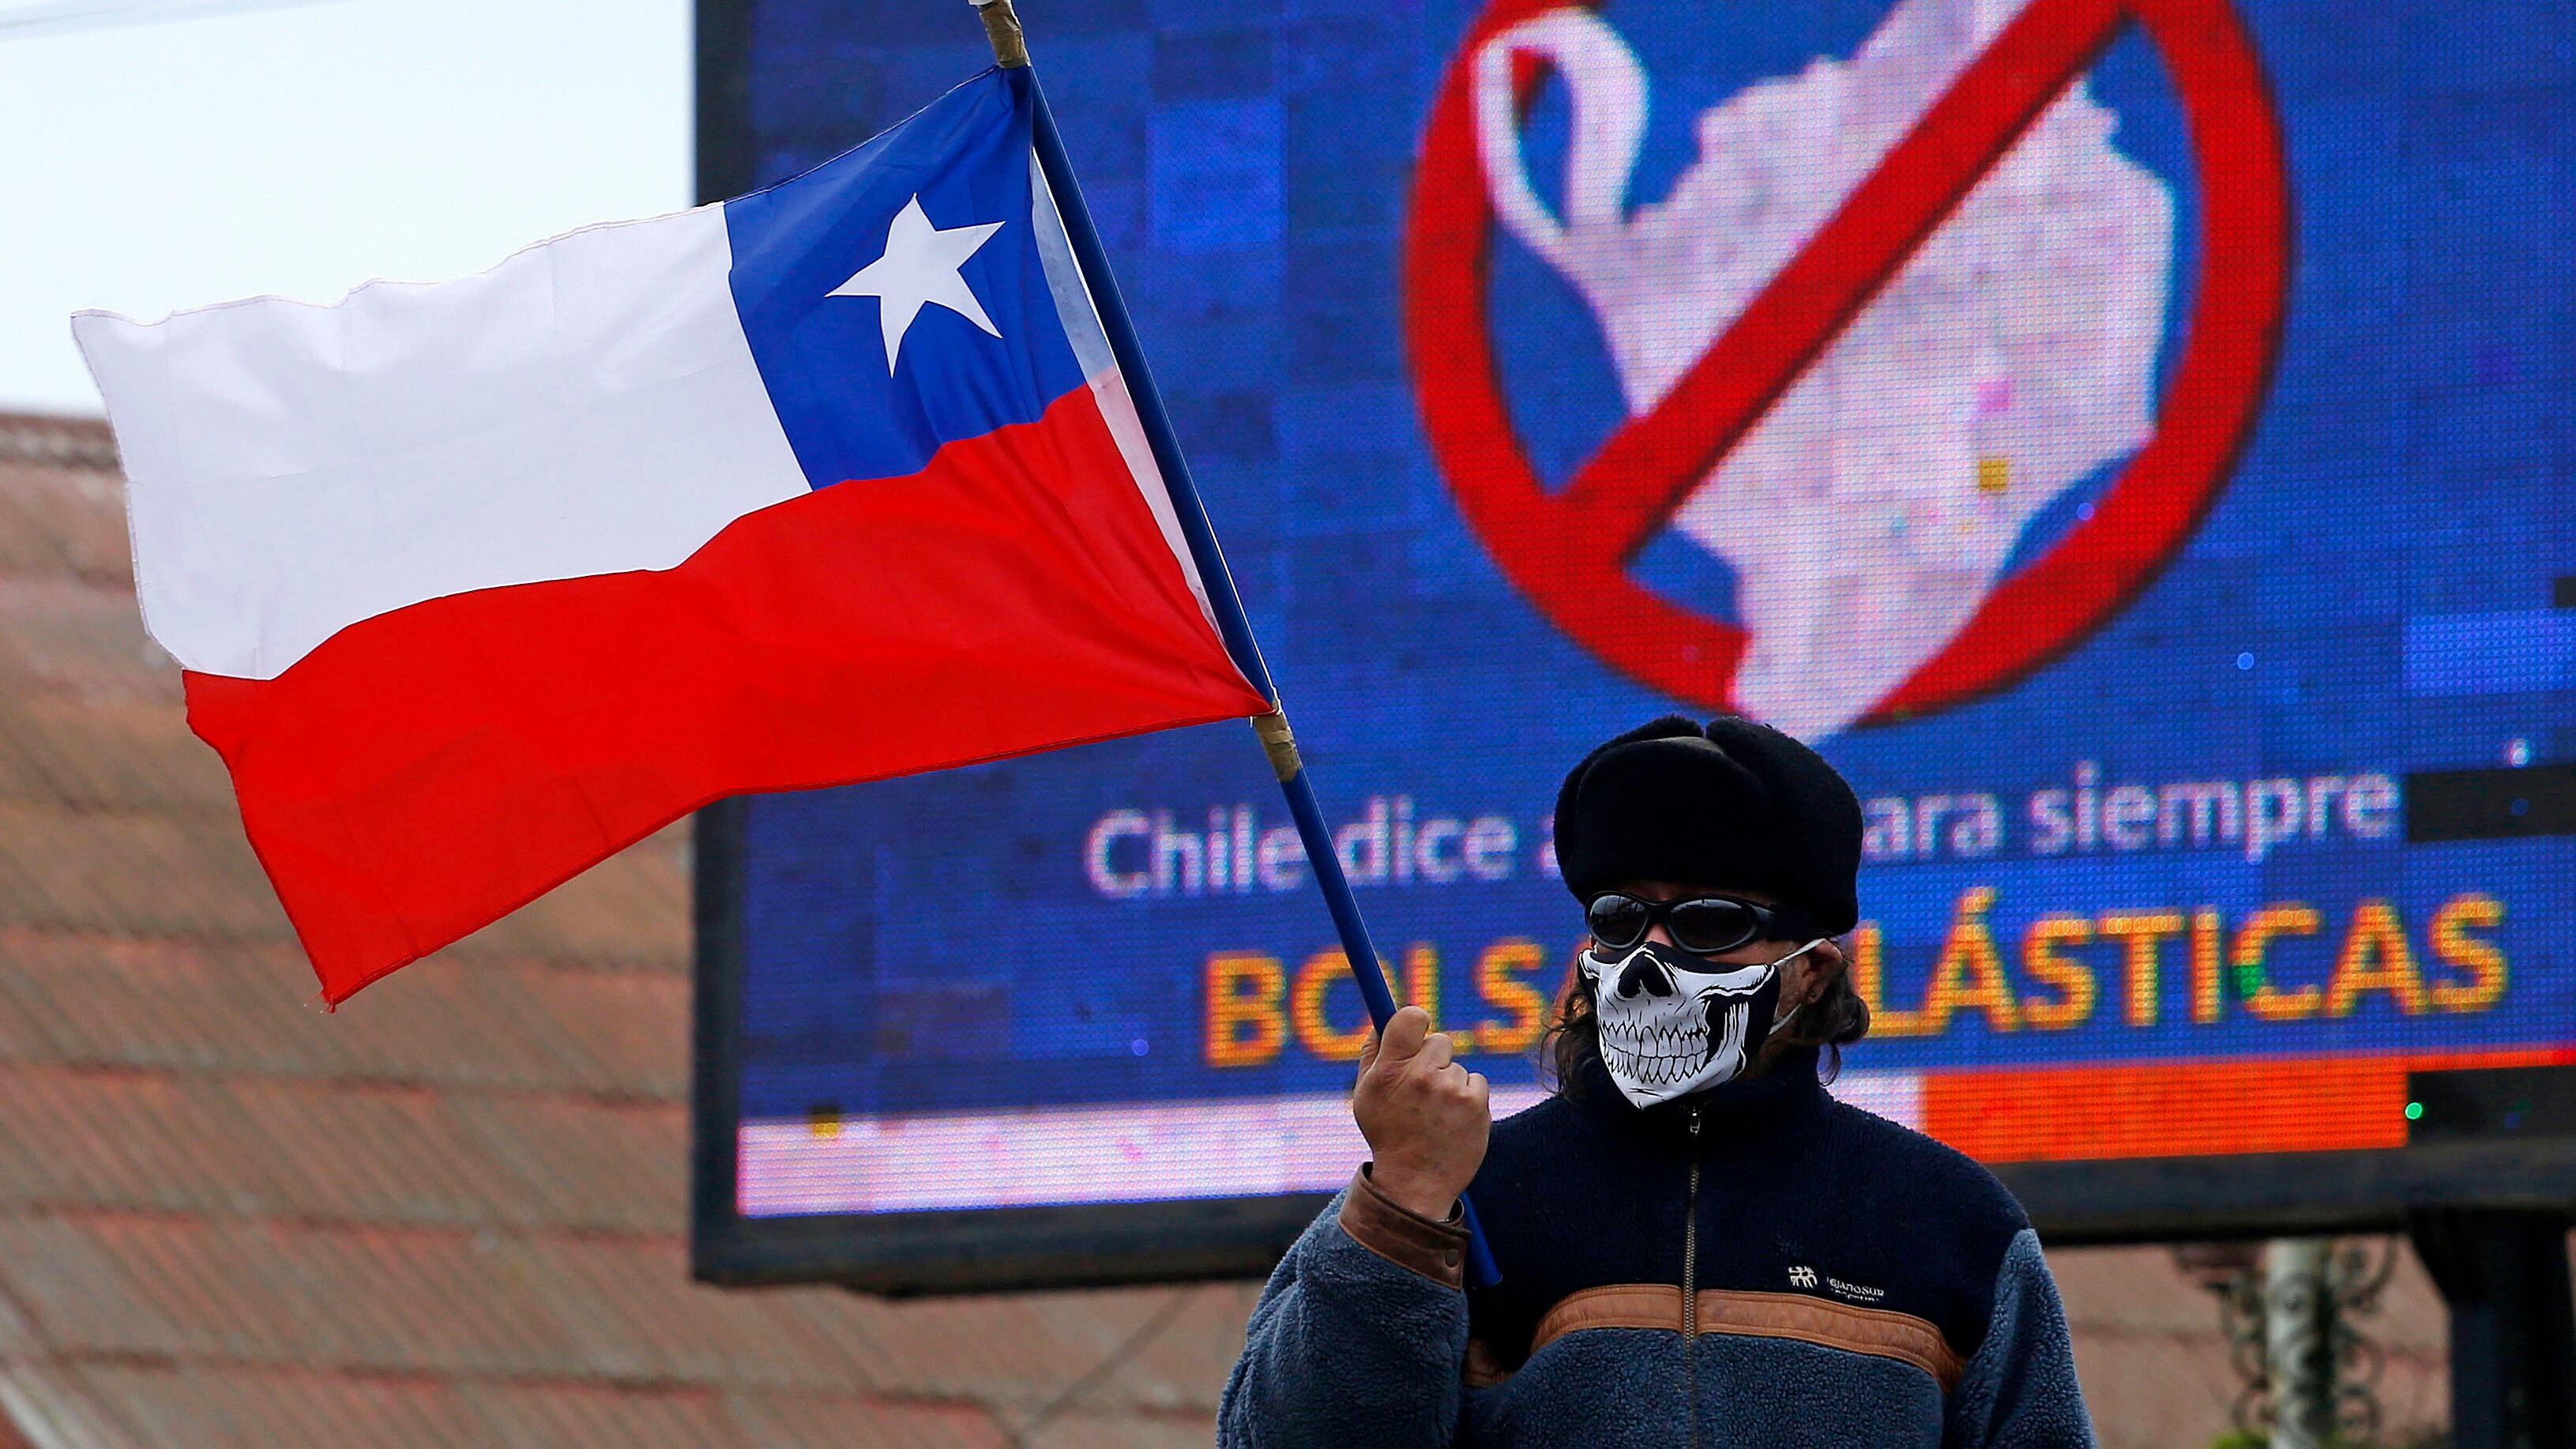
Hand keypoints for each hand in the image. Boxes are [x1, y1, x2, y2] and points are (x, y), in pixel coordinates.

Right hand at [1352, 1005, 1491, 1220]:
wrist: (1415, 1183)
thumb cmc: (1387, 1134)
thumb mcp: (1365, 1095)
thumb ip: (1372, 1054)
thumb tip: (1382, 1021)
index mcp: (1390, 1070)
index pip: (1411, 1017)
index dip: (1415, 1021)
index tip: (1416, 1032)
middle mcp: (1422, 1075)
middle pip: (1439, 1040)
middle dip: (1432, 1059)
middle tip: (1421, 1088)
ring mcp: (1452, 1089)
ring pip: (1457, 1067)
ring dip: (1449, 1083)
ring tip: (1435, 1115)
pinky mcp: (1477, 1104)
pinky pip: (1475, 1082)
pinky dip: (1467, 1097)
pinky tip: (1452, 1120)